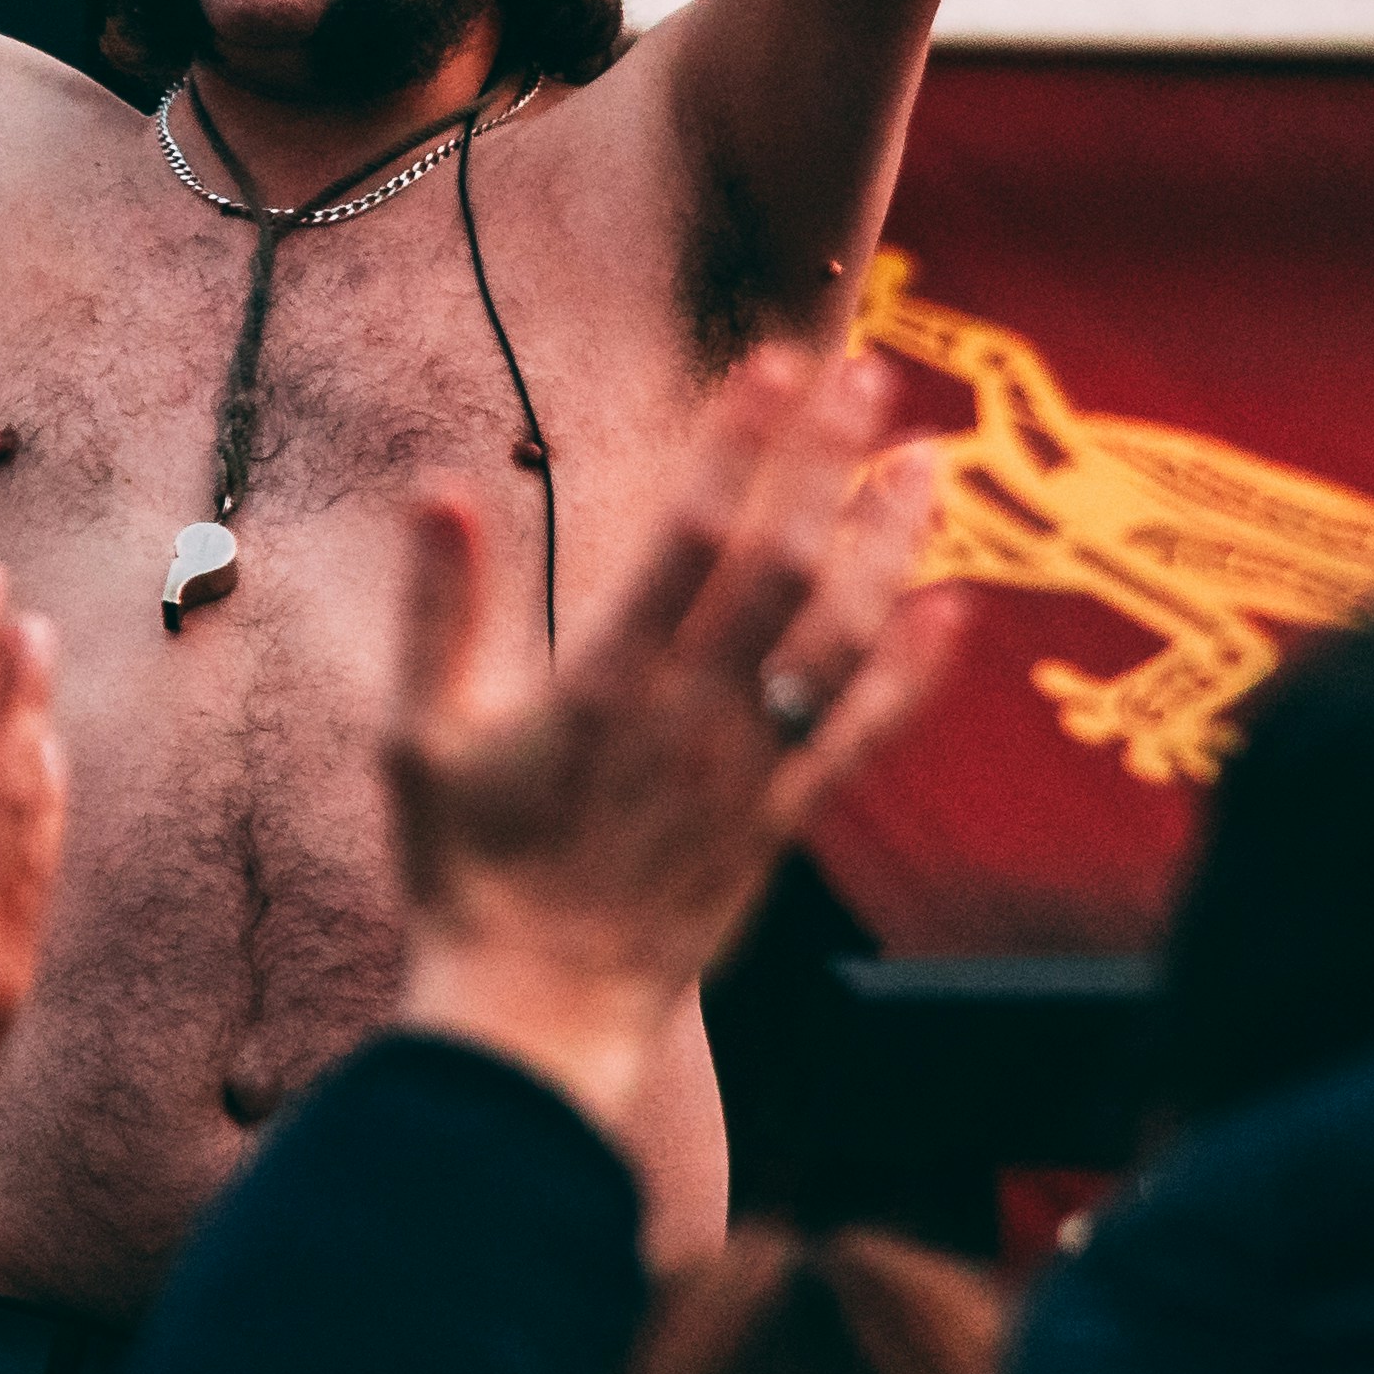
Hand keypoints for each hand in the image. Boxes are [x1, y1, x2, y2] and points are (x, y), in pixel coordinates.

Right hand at [385, 347, 957, 1142]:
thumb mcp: (420, 737)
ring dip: (889, 543)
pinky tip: (953, 606)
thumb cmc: (467, 872)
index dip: (739, 443)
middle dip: (831, 462)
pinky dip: (914, 670)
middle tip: (872, 374)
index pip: (689, 534)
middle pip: (783, 565)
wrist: (536, 1009)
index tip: (774, 364)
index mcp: (604, 680)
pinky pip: (862, 735)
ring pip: (840, 637)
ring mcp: (747, 769)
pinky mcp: (780, 821)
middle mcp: (691, 715)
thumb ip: (438, 610)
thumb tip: (437, 491)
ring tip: (927, 462)